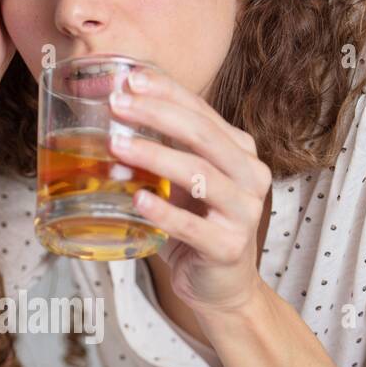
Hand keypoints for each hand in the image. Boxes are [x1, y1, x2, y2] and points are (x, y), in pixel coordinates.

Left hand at [107, 68, 271, 317]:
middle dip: (158, 115)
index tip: (131, 79)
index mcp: (241, 152)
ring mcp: (244, 213)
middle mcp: (250, 176)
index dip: (168, 93)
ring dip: (155, 157)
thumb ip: (166, 150)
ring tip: (116, 146)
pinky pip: (193, 226)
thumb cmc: (198, 226)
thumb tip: (115, 114)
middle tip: (117, 104)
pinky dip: (164, 213)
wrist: (221, 287)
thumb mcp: (185, 183)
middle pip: (203, 136)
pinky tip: (137, 201)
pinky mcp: (229, 247)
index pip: (203, 113)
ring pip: (200, 176)